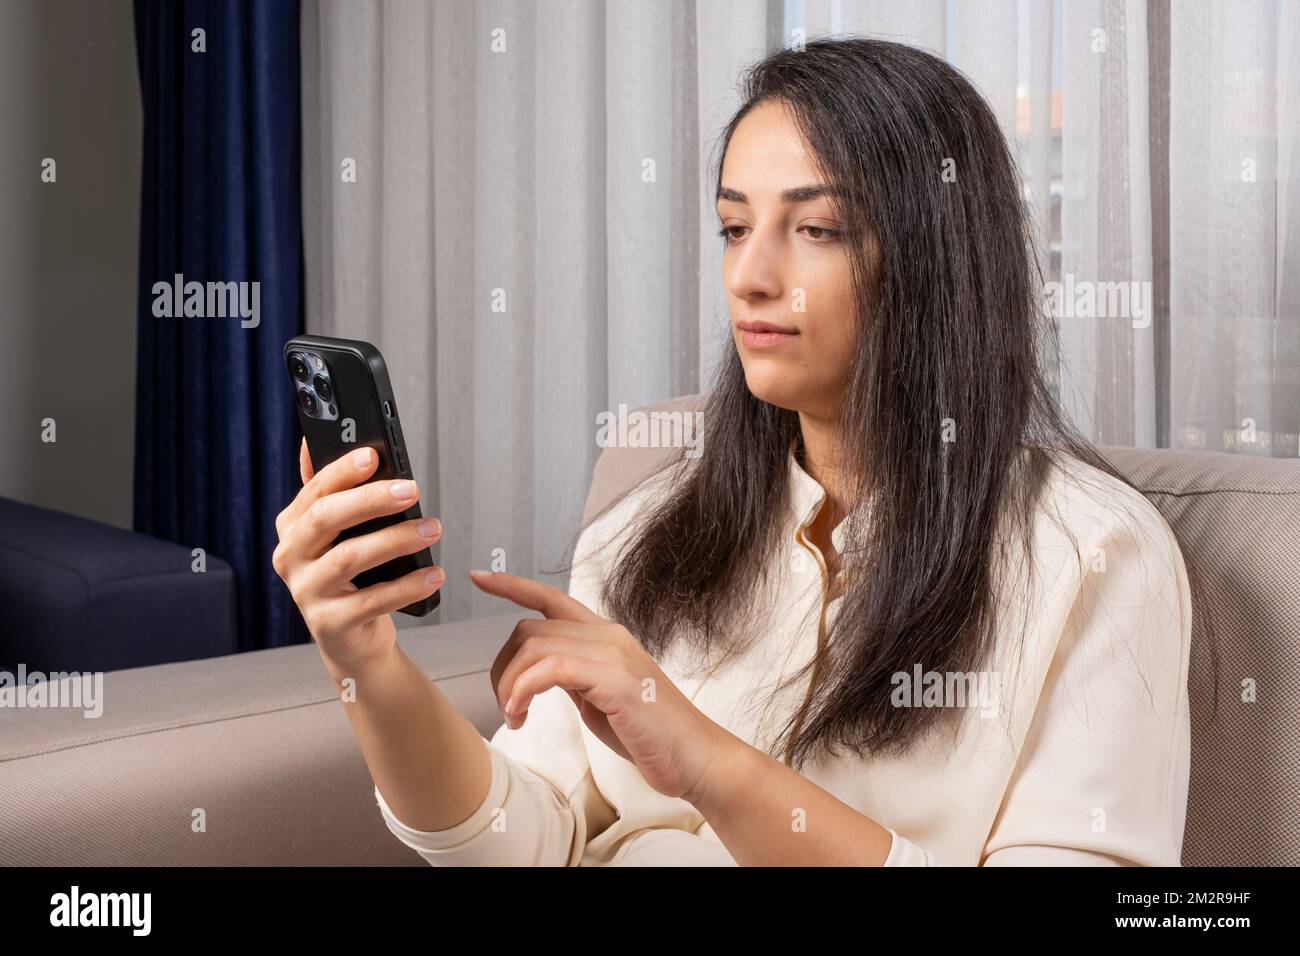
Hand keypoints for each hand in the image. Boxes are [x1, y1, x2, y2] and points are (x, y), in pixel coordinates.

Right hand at [272, 438, 444, 673]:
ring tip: (432, 529)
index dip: (342, 471)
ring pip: (348, 558)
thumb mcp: (338, 534)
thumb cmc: (351, 576)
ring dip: (396, 539)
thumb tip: (312, 439)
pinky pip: (371, 601)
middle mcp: (291, 557)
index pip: (315, 491)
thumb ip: (329, 491)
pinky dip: (406, 586)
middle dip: (370, 500)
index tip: (374, 455)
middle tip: (411, 489)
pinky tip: (433, 574)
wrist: (352, 639)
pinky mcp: (329, 624)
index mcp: (293, 527)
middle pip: (326, 519)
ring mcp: (306, 592)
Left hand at [470, 570, 726, 803]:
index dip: (512, 585)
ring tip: (516, 716)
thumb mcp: (599, 696)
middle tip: (508, 707)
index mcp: (604, 636)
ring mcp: (613, 653)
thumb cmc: (648, 732)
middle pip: (529, 629)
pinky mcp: (615, 678)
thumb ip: (571, 675)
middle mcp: (608, 635)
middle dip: (502, 668)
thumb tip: (537, 673)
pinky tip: (520, 713)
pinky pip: (551, 668)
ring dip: (510, 685)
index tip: (480, 578)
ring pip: (534, 646)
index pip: (551, 598)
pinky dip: (524, 689)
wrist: (693, 757)